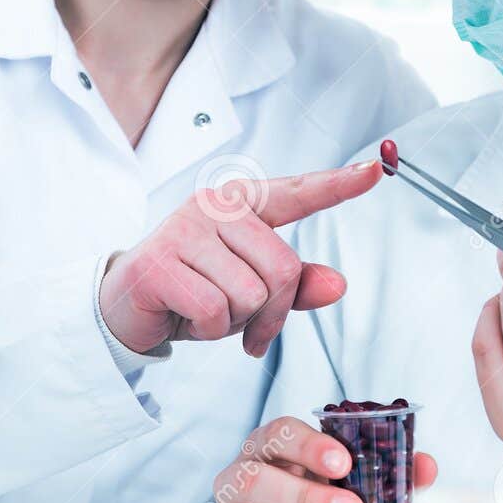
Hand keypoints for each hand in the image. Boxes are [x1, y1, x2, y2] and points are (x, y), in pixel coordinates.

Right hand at [99, 161, 381, 356]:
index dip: (339, 183)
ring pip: (250, 294)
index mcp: (243, 204)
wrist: (126, 308)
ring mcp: (185, 230)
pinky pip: (216, 311)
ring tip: (209, 314)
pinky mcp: (160, 262)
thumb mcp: (252, 289)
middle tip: (247, 328)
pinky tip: (187, 318)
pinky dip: (210, 331)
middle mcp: (215, 205)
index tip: (376, 171)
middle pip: (282, 269)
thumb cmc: (195, 291)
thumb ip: (296, 285)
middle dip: (271, 313)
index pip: (299, 192)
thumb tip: (339, 284)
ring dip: (237, 323)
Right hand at [213, 417, 437, 502]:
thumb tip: (427, 465)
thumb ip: (394, 481)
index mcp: (278, 445)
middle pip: (260, 470)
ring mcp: (231, 501)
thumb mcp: (364, 500)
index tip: (345, 462)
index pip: (282, 431)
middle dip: (308, 493)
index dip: (310, 444)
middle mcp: (248, 465)